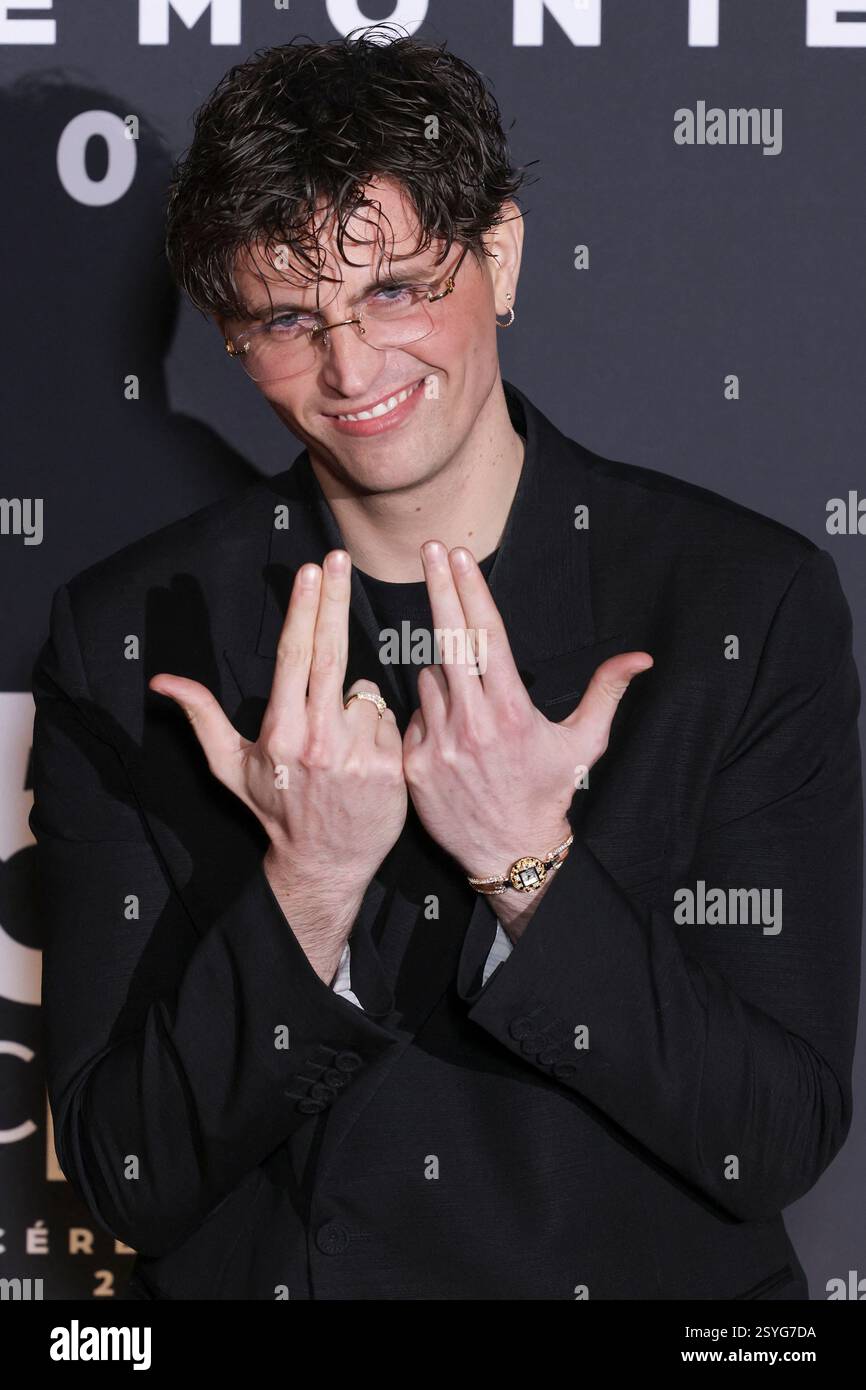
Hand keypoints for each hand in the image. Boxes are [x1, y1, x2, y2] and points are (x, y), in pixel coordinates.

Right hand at [148, 549, 406, 979]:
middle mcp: (319, 739)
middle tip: (340, 558)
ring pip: (365, 690)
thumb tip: (162, 682)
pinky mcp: (391, 767)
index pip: (295, 656)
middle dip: (335, 600)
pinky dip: (378, 724)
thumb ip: (202, 718)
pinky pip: (390, 719)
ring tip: (342, 734)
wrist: (325, 864)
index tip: (311, 569)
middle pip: (332, 652)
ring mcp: (358, 753)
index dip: (304, 608)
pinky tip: (365, 751)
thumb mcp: (229, 768)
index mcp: (281, 732)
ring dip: (356, 697)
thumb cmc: (276, 809)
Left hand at [402, 541, 652, 924]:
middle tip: (430, 549)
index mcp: (512, 711)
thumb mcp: (584, 743)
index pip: (487, 636)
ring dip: (444, 673)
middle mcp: (473, 722)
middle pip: (449, 640)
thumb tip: (641, 657)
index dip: (471, 590)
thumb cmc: (548, 791)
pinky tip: (451, 732)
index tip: (458, 556)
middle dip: (440, 588)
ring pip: (430, 678)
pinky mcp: (414, 763)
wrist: (509, 852)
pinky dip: (430, 710)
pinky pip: (415, 715)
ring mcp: (440, 743)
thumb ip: (607, 692)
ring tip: (470, 703)